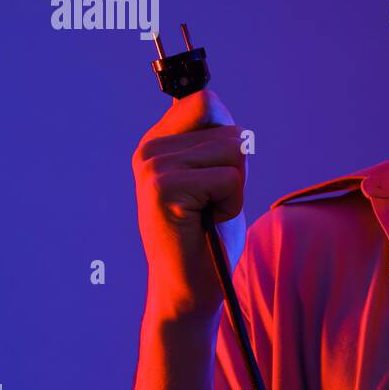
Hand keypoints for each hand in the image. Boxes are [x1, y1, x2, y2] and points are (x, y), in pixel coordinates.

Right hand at [132, 90, 247, 323]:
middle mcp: (151, 150)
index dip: (229, 135)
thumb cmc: (210, 235)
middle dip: (237, 169)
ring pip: (233, 151)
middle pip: (229, 128)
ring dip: (235, 188)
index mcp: (160, 142)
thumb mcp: (218, 178)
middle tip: (213, 203)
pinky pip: (229, 178)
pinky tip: (207, 222)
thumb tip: (220, 108)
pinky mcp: (163, 188)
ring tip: (209, 213)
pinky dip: (231, 203)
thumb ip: (216, 141)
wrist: (189, 288)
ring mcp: (153, 168)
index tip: (217, 174)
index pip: (207, 101)